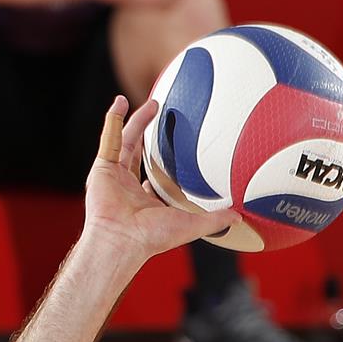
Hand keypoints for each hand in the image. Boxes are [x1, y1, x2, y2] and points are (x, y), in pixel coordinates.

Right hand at [82, 96, 234, 264]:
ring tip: (151, 102)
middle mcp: (128, 187)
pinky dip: (113, 120)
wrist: (123, 238)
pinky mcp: (102, 168)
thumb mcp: (193, 226)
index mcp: (147, 200)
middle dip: (150, 133)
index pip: (154, 179)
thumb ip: (217, 220)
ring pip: (126, 140)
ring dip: (137, 121)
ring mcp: (114, 176)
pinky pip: (109, 138)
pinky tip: (121, 103)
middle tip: (163, 115)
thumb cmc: (153, 238)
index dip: (163, 165)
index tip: (175, 151)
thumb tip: (240, 219)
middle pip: (140, 152)